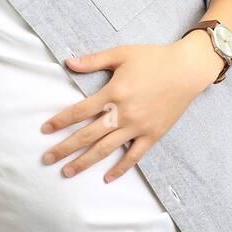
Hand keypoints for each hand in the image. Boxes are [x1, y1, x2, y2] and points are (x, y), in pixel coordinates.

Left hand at [39, 33, 221, 183]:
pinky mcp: (153, 135)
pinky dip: (120, 169)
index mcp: (113, 92)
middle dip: (65, 148)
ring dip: (84, 162)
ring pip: (106, 149)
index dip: (60, 121)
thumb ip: (94, 60)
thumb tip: (68, 61)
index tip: (45, 130)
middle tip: (47, 159)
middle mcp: (123, 113)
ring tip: (67, 172)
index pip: (79, 111)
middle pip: (87, 135)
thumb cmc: (154, 58)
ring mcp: (138, 127)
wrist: (187, 70)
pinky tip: (107, 178)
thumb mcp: (122, 53)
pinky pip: (134, 156)